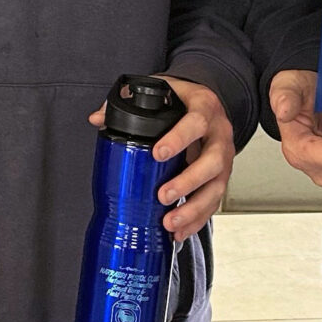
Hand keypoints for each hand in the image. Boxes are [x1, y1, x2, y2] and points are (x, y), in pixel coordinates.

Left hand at [87, 75, 235, 232]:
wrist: (210, 103)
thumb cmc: (184, 98)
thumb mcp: (163, 89)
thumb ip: (130, 100)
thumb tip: (97, 119)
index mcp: (205, 108)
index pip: (196, 123)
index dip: (179, 139)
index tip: (157, 154)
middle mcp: (220, 134)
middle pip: (213, 161)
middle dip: (188, 182)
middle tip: (163, 195)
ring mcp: (224, 158)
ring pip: (216, 187)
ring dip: (194, 208)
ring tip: (170, 222)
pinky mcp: (221, 178)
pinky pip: (213, 202)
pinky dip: (197, 219)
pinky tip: (179, 231)